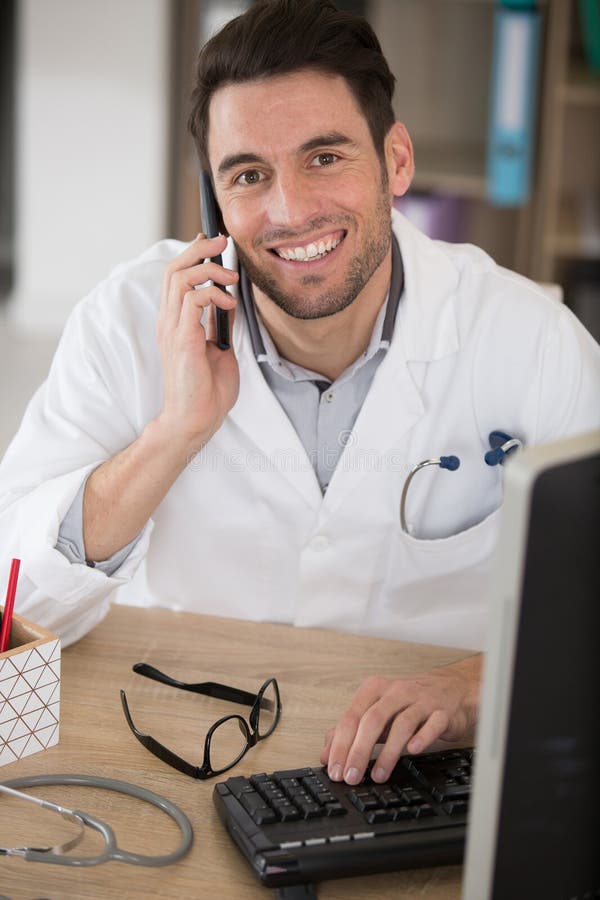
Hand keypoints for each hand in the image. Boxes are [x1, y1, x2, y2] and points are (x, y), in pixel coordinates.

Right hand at [155, 233, 239, 454]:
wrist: (196, 419)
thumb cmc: (207, 391)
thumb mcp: (220, 349)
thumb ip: (220, 325)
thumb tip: (231, 302)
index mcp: (175, 322)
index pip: (177, 277)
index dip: (193, 254)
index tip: (214, 242)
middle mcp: (169, 321)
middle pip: (174, 268)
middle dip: (199, 249)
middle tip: (223, 242)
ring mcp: (172, 329)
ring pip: (180, 277)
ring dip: (208, 269)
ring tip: (231, 276)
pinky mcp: (182, 338)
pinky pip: (193, 299)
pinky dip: (213, 294)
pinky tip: (228, 305)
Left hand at [320, 655, 480, 784]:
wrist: (451, 688)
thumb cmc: (408, 702)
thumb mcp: (375, 711)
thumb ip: (349, 731)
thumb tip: (326, 755)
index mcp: (374, 689)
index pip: (351, 717)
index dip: (340, 745)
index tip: (335, 769)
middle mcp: (396, 691)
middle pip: (372, 720)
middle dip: (359, 751)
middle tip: (352, 776)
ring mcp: (420, 700)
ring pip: (401, 724)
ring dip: (388, 753)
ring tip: (378, 775)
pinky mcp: (442, 712)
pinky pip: (432, 724)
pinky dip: (422, 738)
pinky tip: (413, 751)